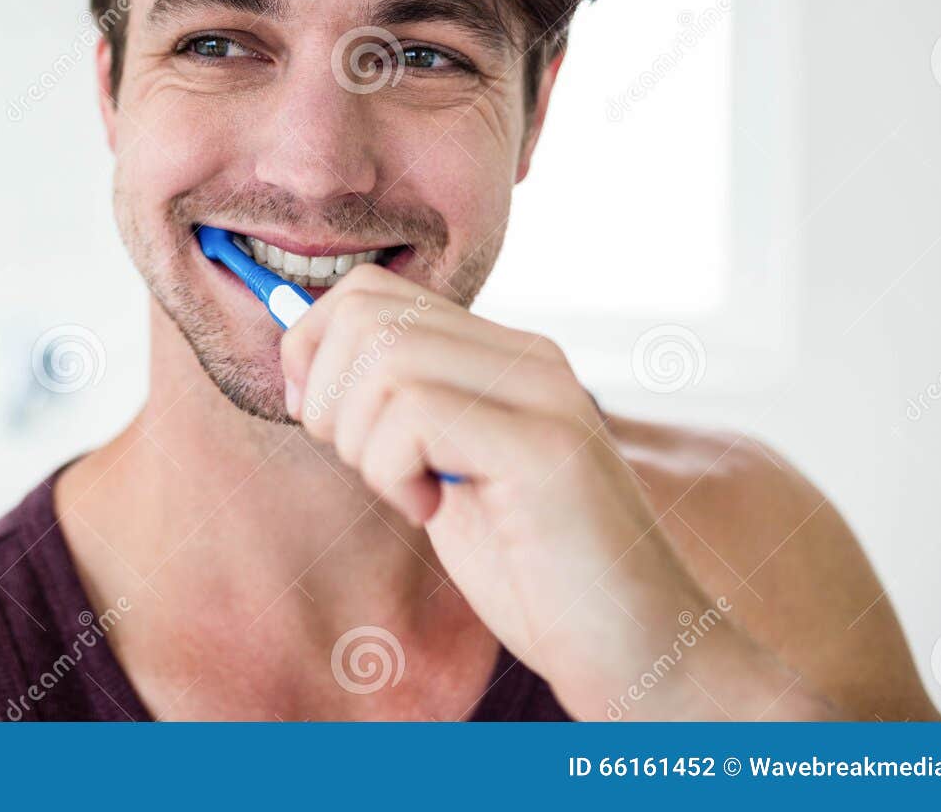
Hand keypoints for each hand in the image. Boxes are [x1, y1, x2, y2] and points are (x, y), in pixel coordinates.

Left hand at [280, 263, 830, 719]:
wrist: (635, 648)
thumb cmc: (534, 574)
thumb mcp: (446, 474)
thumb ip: (397, 413)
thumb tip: (304, 368)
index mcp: (502, 354)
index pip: (372, 291)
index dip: (313, 347)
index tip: (320, 420)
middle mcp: (526, 356)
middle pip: (367, 312)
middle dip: (326, 393)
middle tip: (363, 462)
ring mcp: (541, 395)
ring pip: (384, 359)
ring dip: (362, 440)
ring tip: (407, 492)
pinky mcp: (543, 448)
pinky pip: (414, 413)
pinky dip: (392, 470)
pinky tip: (433, 511)